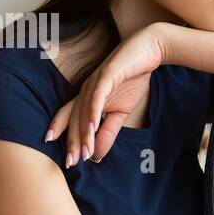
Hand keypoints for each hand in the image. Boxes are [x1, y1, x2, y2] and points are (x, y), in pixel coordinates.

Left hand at [45, 23, 165, 166]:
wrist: (148, 51)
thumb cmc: (133, 78)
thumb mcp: (121, 112)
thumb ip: (108, 132)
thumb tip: (96, 154)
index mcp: (87, 98)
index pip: (71, 119)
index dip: (65, 137)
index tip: (65, 160)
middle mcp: (85, 90)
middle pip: (74, 119)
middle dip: (71, 142)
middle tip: (70, 163)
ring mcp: (94, 82)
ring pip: (84, 111)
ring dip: (82, 133)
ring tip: (82, 153)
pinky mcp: (106, 75)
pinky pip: (96, 97)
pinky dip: (92, 113)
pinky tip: (91, 128)